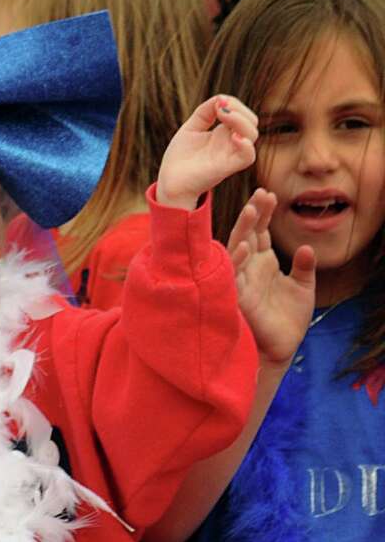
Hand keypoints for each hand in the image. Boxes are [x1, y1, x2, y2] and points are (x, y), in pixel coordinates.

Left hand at [157, 96, 258, 209]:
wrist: (170, 181)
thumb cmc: (180, 157)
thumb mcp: (191, 127)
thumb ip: (205, 112)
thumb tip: (220, 98)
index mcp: (225, 133)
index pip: (242, 114)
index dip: (234, 104)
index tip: (217, 101)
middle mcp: (231, 143)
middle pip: (251, 122)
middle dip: (239, 110)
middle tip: (219, 109)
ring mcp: (231, 154)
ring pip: (252, 135)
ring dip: (240, 121)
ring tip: (223, 115)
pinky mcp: (227, 167)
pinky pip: (248, 156)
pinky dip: (246, 145)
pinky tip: (234, 137)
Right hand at [228, 188, 316, 365]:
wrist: (281, 347)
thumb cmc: (288, 319)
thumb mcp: (303, 288)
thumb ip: (304, 267)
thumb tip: (307, 248)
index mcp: (262, 263)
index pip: (259, 231)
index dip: (263, 213)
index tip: (269, 193)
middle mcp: (249, 267)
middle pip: (247, 234)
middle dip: (254, 214)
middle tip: (261, 194)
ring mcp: (242, 280)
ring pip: (237, 248)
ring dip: (243, 230)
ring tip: (252, 210)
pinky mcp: (238, 296)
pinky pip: (234, 275)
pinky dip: (238, 260)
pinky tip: (245, 246)